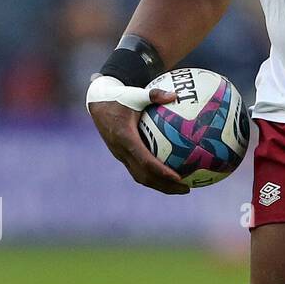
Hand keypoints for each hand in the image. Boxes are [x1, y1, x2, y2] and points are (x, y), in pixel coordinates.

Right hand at [87, 76, 187, 194]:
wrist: (97, 104)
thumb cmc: (119, 97)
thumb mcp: (135, 94)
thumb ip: (154, 94)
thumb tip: (175, 95)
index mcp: (126, 139)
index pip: (146, 161)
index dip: (162, 172)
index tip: (179, 178)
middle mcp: (122, 151)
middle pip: (144, 176)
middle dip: (165, 185)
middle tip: (187, 189)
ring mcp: (121, 155)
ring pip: (140, 177)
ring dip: (160, 185)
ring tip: (181, 188)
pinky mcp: (122, 155)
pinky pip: (139, 170)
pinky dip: (155, 176)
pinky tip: (171, 174)